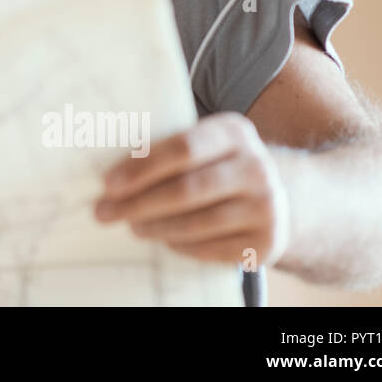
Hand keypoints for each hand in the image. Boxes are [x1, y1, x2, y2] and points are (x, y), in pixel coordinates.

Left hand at [94, 112, 290, 269]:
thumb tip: (111, 173)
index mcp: (234, 132)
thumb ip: (167, 149)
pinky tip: (163, 239)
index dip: (142, 167)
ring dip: (155, 226)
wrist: (277, 197)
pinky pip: (211, 248)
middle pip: (186, 189)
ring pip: (196, 223)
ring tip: (131, 225)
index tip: (108, 183)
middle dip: (138, 202)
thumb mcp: (204, 144)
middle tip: (104, 211)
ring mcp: (266, 207)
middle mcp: (256, 168)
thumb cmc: (218, 165)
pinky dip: (180, 245)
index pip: (183, 148)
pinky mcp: (266, 243)